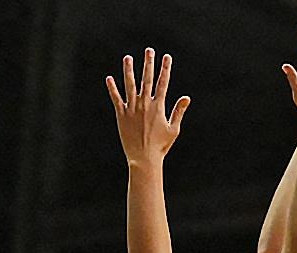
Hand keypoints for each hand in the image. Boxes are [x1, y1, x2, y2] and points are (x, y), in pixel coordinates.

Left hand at [107, 49, 189, 168]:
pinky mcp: (121, 115)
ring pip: (130, 85)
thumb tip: (186, 97)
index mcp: (158, 106)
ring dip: (129, 70)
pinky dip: (112, 88)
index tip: (167, 57)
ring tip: (128, 58)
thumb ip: (178, 111)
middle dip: (149, 63)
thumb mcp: (173, 129)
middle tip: (149, 50)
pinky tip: (109, 78)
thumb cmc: (161, 146)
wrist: (144, 158)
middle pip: (147, 79)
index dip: (165, 69)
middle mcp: (145, 104)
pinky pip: (116, 99)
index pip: (163, 83)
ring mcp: (132, 109)